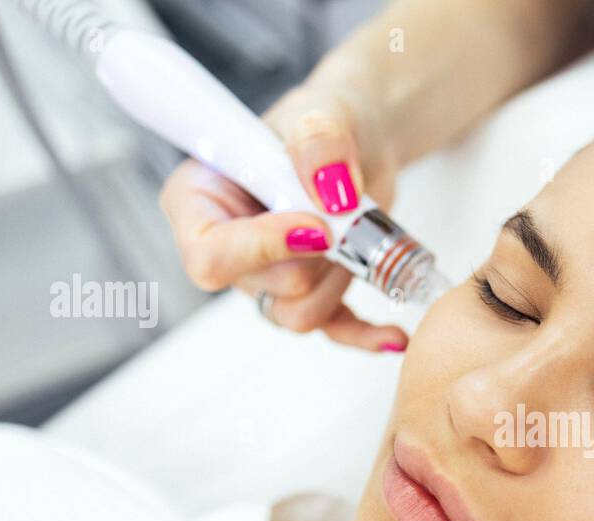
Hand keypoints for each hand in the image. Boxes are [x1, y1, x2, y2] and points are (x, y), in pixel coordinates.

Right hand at [158, 81, 407, 351]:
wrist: (359, 141)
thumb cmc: (321, 124)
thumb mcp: (319, 113)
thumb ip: (319, 141)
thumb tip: (332, 189)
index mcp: (200, 200)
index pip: (209, 255)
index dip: (262, 250)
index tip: (316, 226)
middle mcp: (227, 246)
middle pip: (268, 288)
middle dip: (320, 257)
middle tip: (346, 211)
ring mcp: (265, 277)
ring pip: (301, 314)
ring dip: (343, 277)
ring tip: (360, 231)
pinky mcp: (307, 294)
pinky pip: (331, 330)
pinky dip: (365, 333)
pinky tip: (393, 334)